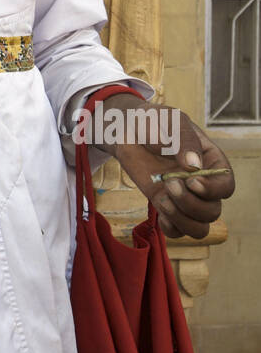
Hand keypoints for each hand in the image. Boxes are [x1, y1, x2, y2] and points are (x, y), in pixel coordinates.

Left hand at [103, 97, 234, 239]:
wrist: (127, 129)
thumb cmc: (153, 121)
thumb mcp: (171, 121)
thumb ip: (184, 140)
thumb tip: (194, 166)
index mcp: (211, 162)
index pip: (226, 186)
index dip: (213, 190)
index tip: (191, 180)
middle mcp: (202, 184)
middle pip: (212, 211)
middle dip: (191, 203)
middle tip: (169, 183)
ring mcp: (183, 197)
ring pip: (199, 228)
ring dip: (182, 219)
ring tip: (163, 199)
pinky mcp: (165, 205)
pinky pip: (177, 231)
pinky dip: (170, 227)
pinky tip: (159, 209)